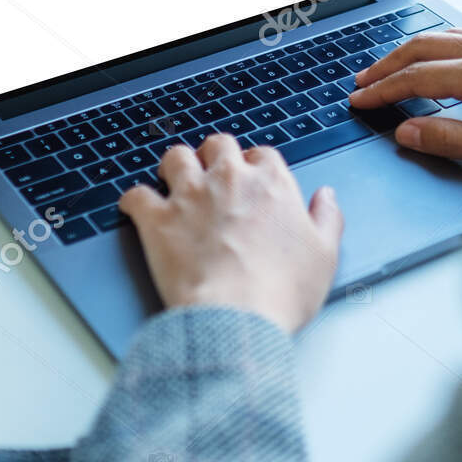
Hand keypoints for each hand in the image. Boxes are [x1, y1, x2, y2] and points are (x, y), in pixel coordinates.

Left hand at [117, 135, 344, 332]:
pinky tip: (136, 207)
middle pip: (217, 145)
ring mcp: (190, 196)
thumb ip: (327, 219)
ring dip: (174, 165)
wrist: (237, 316)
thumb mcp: (325, 255)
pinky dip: (134, 200)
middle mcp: (229, 179)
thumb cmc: (282, 291)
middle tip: (212, 174)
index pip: (262, 155)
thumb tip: (326, 197)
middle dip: (214, 155)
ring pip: (175, 157)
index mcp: (271, 184)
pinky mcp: (158, 220)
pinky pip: (136, 195)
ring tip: (173, 179)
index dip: (256, 166)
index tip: (253, 180)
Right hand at [348, 30, 461, 168]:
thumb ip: (448, 139)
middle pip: (422, 48)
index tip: (358, 101)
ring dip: (409, 52)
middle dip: (386, 65)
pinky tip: (434, 58)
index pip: (415, 78)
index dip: (382, 91)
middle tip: (360, 82)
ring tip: (387, 69)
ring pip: (441, 38)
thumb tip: (407, 131)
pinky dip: (435, 46)